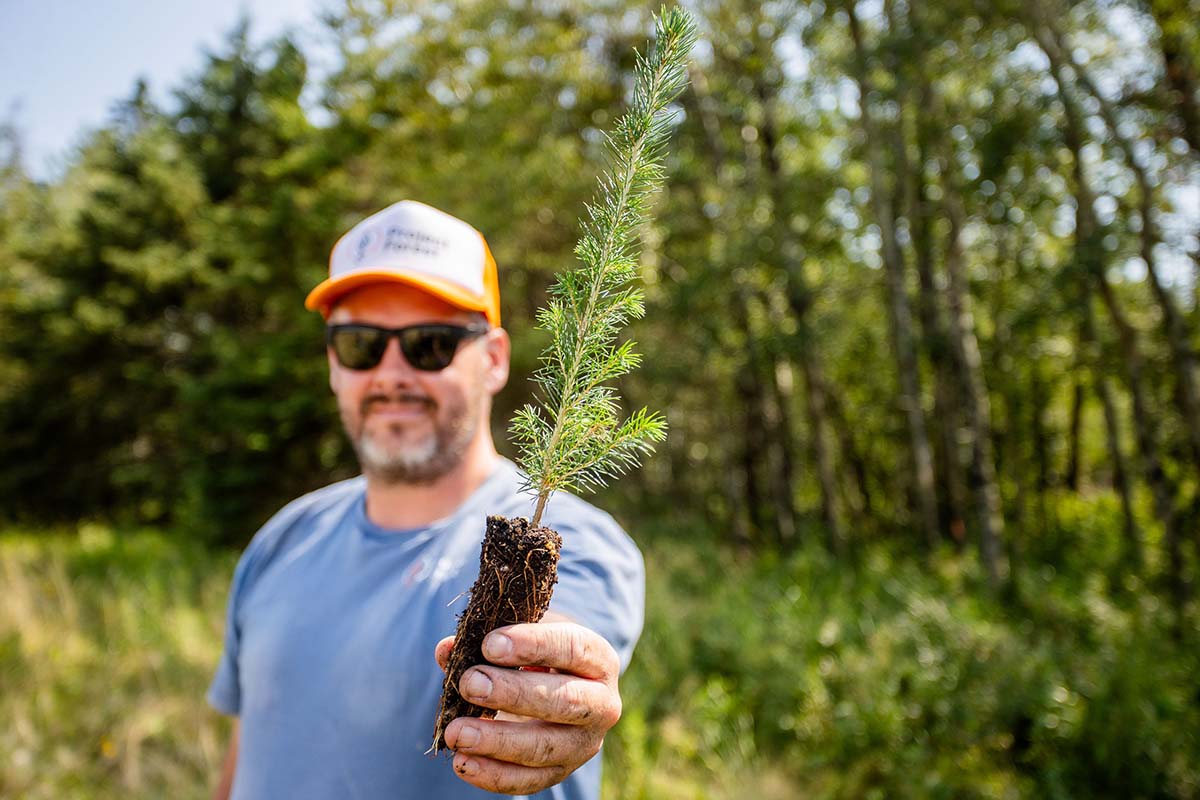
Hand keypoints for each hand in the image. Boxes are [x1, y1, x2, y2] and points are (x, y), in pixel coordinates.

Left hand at [434, 620, 621, 793]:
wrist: (557, 689)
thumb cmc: (537, 655)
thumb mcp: (521, 637)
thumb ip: (486, 640)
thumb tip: (446, 650)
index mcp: (598, 659)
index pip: (573, 648)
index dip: (533, 645)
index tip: (490, 645)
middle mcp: (602, 704)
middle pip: (565, 701)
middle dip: (513, 694)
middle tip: (471, 684)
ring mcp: (584, 744)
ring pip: (544, 747)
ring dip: (496, 741)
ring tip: (456, 732)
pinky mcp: (562, 772)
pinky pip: (528, 780)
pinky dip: (493, 774)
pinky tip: (463, 762)